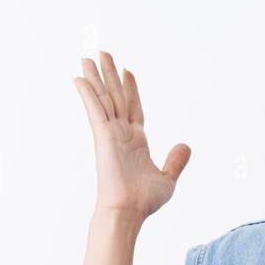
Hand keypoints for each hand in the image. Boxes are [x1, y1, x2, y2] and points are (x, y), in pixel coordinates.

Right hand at [73, 51, 190, 220]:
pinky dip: (87, 93)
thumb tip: (185, 145)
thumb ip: (175, 161)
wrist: (129, 211)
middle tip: (104, 53)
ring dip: (96, 77)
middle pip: (116, 96)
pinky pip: (94, 109)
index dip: (131, 88)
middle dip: (110, 75)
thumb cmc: (144, 201)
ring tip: (89, 56)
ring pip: (103, 98)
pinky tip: (79, 78)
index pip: (133, 107)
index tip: (127, 71)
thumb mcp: (168, 178)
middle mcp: (121, 134)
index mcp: (136, 141)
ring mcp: (110, 133)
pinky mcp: (102, 136)